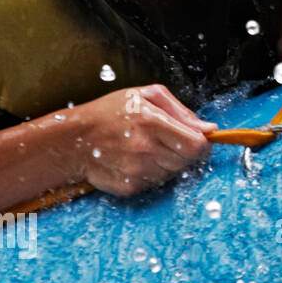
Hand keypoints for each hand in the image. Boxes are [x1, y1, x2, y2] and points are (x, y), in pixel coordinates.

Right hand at [75, 86, 216, 196]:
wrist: (72, 139)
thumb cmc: (110, 113)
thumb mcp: (146, 96)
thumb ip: (182, 112)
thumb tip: (209, 129)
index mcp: (151, 121)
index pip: (195, 145)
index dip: (203, 144)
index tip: (199, 139)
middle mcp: (143, 148)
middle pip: (187, 161)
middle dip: (185, 152)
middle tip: (169, 142)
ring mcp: (135, 170)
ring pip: (173, 173)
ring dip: (168, 163)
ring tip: (149, 149)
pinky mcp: (128, 187)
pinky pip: (156, 184)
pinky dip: (153, 174)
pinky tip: (137, 161)